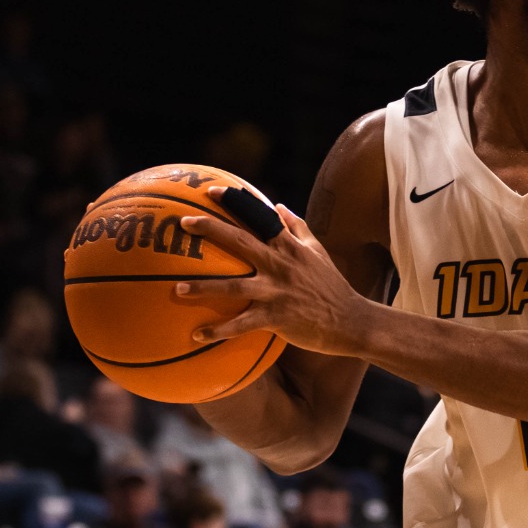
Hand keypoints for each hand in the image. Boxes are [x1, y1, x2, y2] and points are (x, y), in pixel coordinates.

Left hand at [175, 201, 369, 355]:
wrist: (351, 321)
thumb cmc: (332, 286)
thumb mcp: (317, 251)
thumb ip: (297, 228)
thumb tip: (278, 205)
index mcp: (288, 246)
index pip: (258, 216)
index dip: (235, 202)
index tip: (212, 191)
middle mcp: (280, 264)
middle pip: (239, 241)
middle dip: (210, 229)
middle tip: (183, 223)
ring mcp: (277, 290)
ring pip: (233, 285)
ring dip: (203, 287)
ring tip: (176, 289)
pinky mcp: (276, 317)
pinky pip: (241, 324)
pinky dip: (219, 331)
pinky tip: (197, 336)